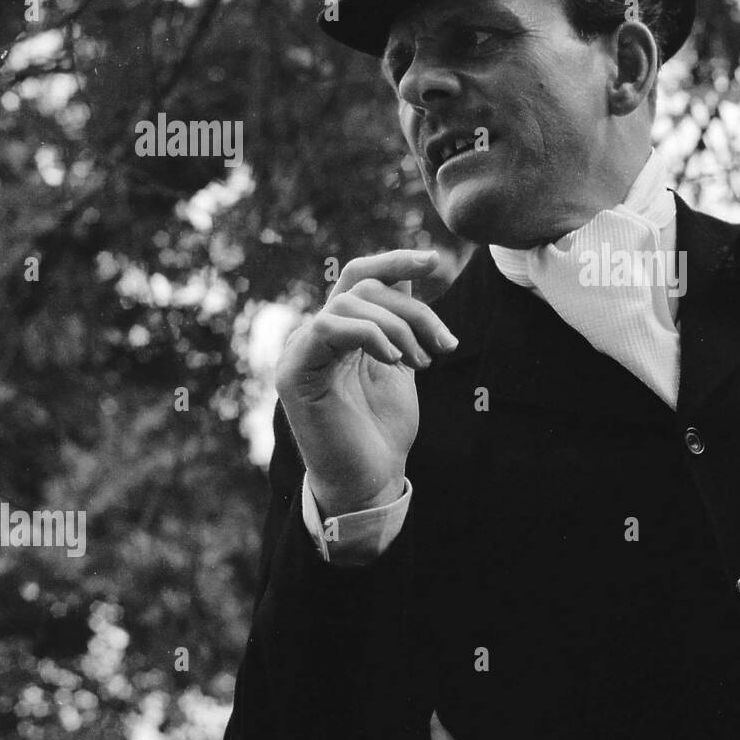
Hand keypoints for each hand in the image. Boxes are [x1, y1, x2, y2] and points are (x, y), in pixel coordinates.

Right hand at [276, 249, 458, 517]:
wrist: (371, 479)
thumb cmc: (384, 429)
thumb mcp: (401, 365)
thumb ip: (400, 325)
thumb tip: (409, 278)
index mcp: (343, 331)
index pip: (360, 276)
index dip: (395, 260)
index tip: (435, 259)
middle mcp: (317, 335)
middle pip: (364, 287)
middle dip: (414, 310)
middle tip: (446, 346)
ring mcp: (301, 351)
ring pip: (349, 302)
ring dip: (398, 327)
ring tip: (422, 363)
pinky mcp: (294, 373)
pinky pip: (328, 327)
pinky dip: (368, 335)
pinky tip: (394, 360)